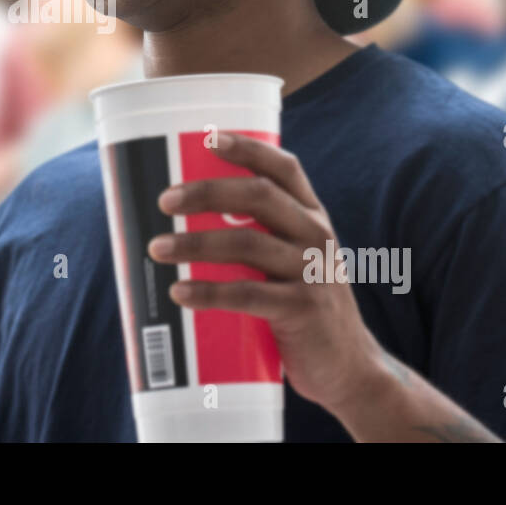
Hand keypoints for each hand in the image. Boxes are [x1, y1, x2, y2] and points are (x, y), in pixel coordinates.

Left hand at [148, 132, 382, 415]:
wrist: (349, 367)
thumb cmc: (303, 309)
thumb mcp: (293, 263)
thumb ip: (256, 239)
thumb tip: (179, 225)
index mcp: (312, 217)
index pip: (284, 168)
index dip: (247, 148)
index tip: (208, 137)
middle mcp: (317, 236)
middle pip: (259, 197)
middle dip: (207, 192)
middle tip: (164, 201)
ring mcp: (313, 272)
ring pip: (248, 243)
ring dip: (194, 244)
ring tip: (156, 250)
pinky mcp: (304, 310)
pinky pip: (249, 294)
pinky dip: (208, 293)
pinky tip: (179, 294)